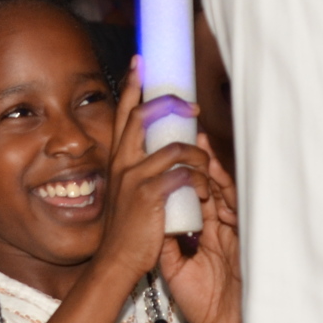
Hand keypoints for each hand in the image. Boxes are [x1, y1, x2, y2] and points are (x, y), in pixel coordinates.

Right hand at [95, 59, 211, 281]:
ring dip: (197, 152)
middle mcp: (123, 163)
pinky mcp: (150, 195)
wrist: (117, 259)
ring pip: (173, 146)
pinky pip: (181, 173)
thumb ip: (139, 168)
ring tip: (205, 164)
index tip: (141, 63)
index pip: (124, 113)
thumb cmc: (127, 227)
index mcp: (118, 159)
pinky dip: (197, 178)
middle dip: (170, 103)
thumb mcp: (127, 190)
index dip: (133, 85)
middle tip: (192, 106)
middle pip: (143, 116)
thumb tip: (160, 151)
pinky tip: (202, 190)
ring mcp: (134, 178)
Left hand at [158, 135, 240, 322]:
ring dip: (210, 167)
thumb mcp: (178, 268)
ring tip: (197, 143)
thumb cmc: (203, 302)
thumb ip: (169, 243)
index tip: (167, 147)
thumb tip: (154, 221)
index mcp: (204, 231)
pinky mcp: (242, 239)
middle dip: (196, 157)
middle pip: (208, 184)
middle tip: (183, 130)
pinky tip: (215, 173)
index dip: (181, 170)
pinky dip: (225, 189)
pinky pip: (234, 208)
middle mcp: (219, 226)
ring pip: (222, 190)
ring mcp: (232, 231)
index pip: (192, 193)